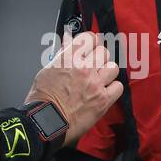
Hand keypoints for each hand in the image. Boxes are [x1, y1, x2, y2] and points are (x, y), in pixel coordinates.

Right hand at [27, 32, 121, 147]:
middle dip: (97, 57)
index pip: (89, 38)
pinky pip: (118, 87)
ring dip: (106, 72)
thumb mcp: (46, 71)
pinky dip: (112, 88)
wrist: (45, 123)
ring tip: (99, 79)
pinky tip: (104, 91)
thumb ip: (61, 56)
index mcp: (68, 58)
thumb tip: (68, 42)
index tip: (89, 45)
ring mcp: (95, 84)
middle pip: (103, 51)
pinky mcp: (103, 100)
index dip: (90, 41)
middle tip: (92, 64)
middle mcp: (84, 68)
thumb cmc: (42, 100)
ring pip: (113, 67)